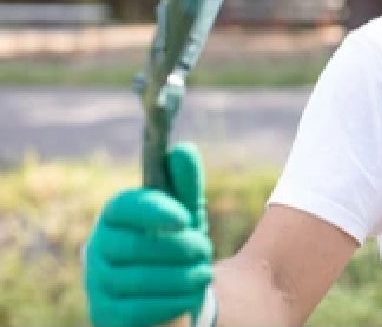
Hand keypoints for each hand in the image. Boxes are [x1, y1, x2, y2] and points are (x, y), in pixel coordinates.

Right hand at [84, 144, 212, 326]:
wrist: (164, 292)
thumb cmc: (173, 243)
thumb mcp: (185, 214)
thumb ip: (185, 184)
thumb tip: (183, 149)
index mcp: (116, 215)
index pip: (127, 207)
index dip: (155, 211)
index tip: (185, 218)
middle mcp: (98, 246)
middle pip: (136, 247)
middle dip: (181, 249)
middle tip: (207, 250)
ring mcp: (97, 282)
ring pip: (139, 280)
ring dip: (181, 277)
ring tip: (205, 273)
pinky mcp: (104, 314)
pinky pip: (137, 310)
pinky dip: (170, 302)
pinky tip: (191, 295)